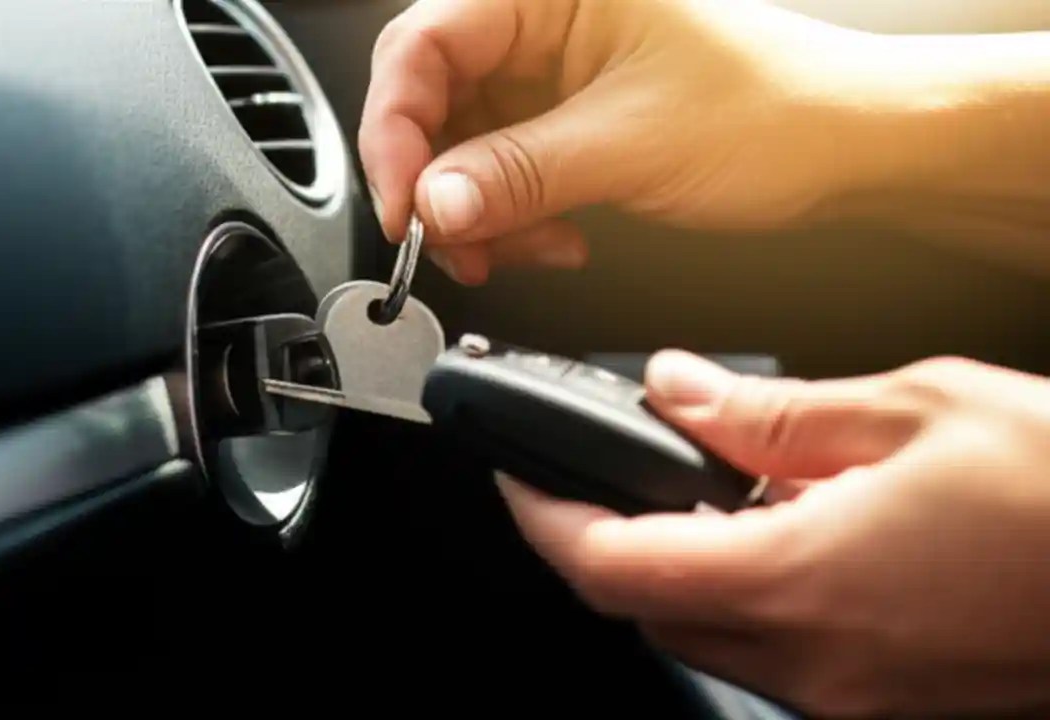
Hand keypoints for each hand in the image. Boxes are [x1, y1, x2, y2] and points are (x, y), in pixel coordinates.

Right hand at [359, 0, 876, 284]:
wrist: (848, 149)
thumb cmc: (774, 109)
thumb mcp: (628, 145)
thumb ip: (516, 173)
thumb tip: (431, 202)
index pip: (425, 44)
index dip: (397, 128)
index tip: (403, 205)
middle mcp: (545, 21)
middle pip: (435, 98)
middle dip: (440, 182)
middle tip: (453, 241)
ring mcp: (554, 73)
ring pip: (463, 146)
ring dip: (480, 212)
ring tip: (526, 247)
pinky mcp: (566, 119)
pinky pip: (503, 171)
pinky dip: (513, 217)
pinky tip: (555, 237)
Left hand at [497, 351, 1049, 717]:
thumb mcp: (915, 408)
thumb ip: (771, 410)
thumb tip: (677, 390)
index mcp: (806, 580)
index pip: (612, 567)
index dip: (544, 519)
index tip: (518, 472)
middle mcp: (815, 660)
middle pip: (643, 606)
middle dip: (598, 540)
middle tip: (598, 468)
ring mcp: (848, 695)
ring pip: (701, 633)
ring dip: (671, 564)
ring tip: (694, 488)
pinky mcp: (882, 701)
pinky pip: (769, 652)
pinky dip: (740, 591)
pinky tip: (778, 533)